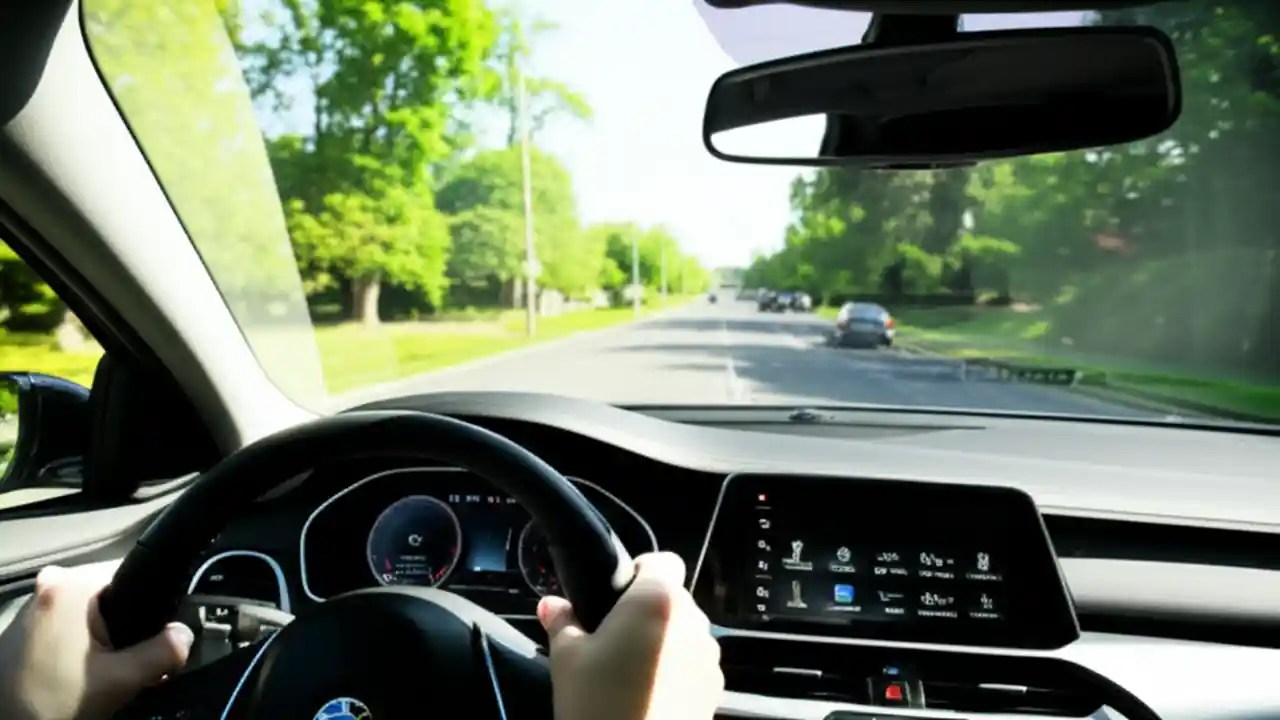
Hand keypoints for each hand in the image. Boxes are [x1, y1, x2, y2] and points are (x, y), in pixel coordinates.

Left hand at [0, 561, 192, 719]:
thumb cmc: (54, 701)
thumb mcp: (121, 680)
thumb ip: (163, 653)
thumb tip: (185, 636)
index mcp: (72, 586)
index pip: (133, 575)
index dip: (153, 605)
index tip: (156, 637)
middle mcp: (48, 585)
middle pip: (111, 595)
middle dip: (128, 625)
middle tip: (134, 661)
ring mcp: (30, 606)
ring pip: (87, 611)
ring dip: (104, 636)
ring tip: (110, 671)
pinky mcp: (20, 628)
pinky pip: (65, 624)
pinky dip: (80, 643)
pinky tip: (85, 673)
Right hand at [537, 552, 722, 719]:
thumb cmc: (598, 705)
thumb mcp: (567, 660)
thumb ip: (562, 621)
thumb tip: (552, 604)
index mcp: (658, 601)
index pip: (662, 559)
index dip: (638, 570)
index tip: (615, 593)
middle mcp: (693, 622)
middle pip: (673, 598)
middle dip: (645, 611)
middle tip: (610, 637)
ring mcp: (709, 658)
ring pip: (684, 632)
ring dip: (662, 641)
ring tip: (626, 671)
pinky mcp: (714, 690)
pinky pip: (693, 664)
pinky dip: (674, 669)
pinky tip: (645, 694)